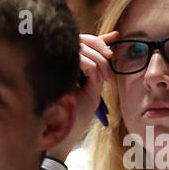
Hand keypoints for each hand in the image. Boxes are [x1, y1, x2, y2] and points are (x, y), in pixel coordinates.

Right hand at [48, 31, 116, 161]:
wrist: (63, 132)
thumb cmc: (75, 115)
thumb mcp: (93, 91)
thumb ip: (100, 71)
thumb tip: (110, 50)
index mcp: (70, 65)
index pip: (84, 42)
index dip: (100, 39)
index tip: (117, 36)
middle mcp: (60, 61)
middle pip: (83, 39)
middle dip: (101, 46)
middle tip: (111, 59)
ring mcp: (55, 63)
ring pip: (81, 46)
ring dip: (98, 60)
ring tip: (104, 79)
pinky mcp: (52, 68)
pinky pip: (77, 57)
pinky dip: (90, 65)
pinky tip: (94, 78)